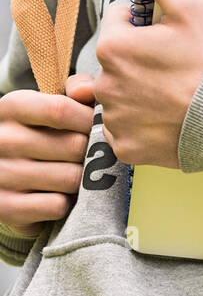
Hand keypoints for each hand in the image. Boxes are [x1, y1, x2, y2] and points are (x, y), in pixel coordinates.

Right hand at [0, 74, 95, 237]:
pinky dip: (66, 202)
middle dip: (92, 152)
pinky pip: (57, 205)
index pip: (61, 110)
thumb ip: (78, 89)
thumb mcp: (51, 102)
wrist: (5, 172)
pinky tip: (59, 194)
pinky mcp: (5, 207)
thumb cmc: (40, 132)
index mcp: (12, 106)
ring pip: (70, 178)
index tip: (99, 126)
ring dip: (82, 179)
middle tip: (91, 155)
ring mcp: (0, 174)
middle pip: (73, 146)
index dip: (90, 120)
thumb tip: (85, 91)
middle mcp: (1, 139)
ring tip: (76, 173)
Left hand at [96, 0, 202, 168]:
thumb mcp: (187, 3)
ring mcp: (115, 119)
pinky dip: (141, 122)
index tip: (171, 35)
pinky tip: (168, 115)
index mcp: (115, 46)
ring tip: (175, 91)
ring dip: (138, 89)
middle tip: (177, 64)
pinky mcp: (126, 147)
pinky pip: (124, 127)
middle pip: (116, 60)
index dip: (146, 24)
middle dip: (139, 58)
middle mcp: (105, 85)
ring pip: (119, 94)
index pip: (118, 22)